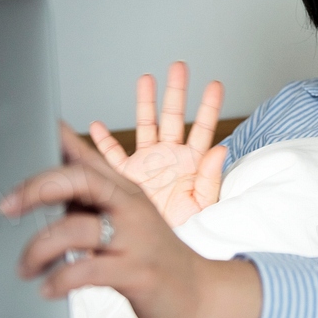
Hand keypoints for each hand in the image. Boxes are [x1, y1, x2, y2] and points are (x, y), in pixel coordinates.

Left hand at [0, 122, 260, 317]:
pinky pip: (87, 271)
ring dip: (38, 250)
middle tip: (5, 207)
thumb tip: (55, 159)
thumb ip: (92, 191)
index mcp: (125, 190)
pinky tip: (48, 288)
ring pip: (75, 230)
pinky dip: (60, 280)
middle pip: (79, 181)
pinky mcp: (137, 272)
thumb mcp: (128, 215)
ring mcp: (135, 239)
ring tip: (25, 268)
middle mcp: (131, 207)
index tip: (23, 136)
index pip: (85, 158)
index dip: (55, 143)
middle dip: (36, 189)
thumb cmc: (152, 253)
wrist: (197, 292)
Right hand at [89, 62, 225, 227]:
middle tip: (179, 67)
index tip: (215, 85)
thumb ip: (210, 177)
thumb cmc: (186, 229)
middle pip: (173, 117)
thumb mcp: (202, 205)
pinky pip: (112, 156)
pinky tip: (96, 126)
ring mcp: (148, 164)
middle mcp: (169, 157)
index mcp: (191, 163)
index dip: (208, 107)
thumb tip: (222, 149)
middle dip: (176, 92)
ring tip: (146, 79)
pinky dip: (102, 143)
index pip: (202, 128)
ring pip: (145, 126)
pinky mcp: (127, 176)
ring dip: (145, 103)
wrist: (161, 251)